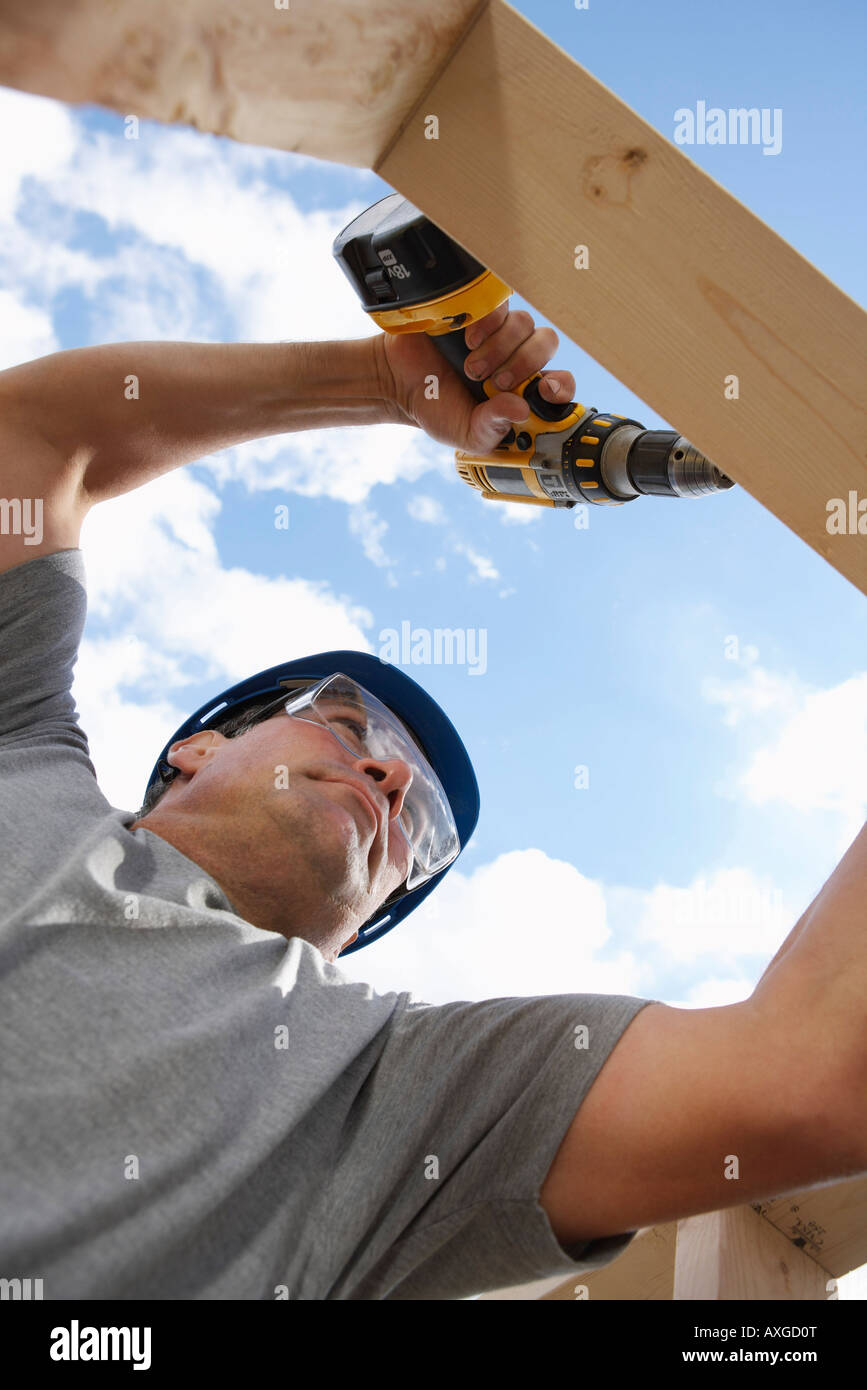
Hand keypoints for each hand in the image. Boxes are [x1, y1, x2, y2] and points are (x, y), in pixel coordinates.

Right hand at [375, 302, 575, 453]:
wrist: (397, 380)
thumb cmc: (435, 409)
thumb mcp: (467, 434)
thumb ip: (494, 428)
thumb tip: (520, 410)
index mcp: (521, 391)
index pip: (560, 382)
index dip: (561, 385)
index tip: (544, 389)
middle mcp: (516, 359)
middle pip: (547, 344)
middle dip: (524, 364)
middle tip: (495, 381)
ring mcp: (499, 334)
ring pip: (526, 325)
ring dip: (500, 348)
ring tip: (471, 366)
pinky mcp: (480, 312)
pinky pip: (502, 306)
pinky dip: (488, 323)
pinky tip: (468, 340)